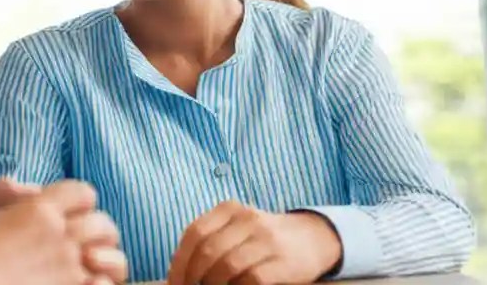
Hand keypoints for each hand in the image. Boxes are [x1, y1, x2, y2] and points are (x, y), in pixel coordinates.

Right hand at [0, 180, 128, 284]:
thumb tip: (32, 191)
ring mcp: (68, 269)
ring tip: (91, 268)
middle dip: (97, 232)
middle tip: (85, 245)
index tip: (69, 215)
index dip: (79, 204)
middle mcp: (60, 236)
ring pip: (113, 258)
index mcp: (39, 208)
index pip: (82, 193)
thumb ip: (8, 196)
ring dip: (106, 260)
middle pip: (103, 224)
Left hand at [167, 201, 341, 284]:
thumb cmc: (263, 238)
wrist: (313, 239)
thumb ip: (211, 240)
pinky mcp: (284, 262)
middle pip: (208, 250)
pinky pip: (252, 279)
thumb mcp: (236, 228)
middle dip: (192, 276)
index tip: (173, 281)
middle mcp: (248, 219)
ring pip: (227, 265)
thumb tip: (179, 270)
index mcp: (229, 209)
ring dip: (213, 284)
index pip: (194, 233)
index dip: (180, 260)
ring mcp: (267, 240)